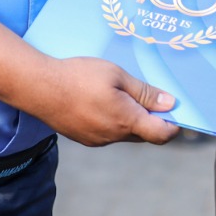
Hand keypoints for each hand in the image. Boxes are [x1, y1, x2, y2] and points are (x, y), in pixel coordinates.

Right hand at [31, 56, 179, 145]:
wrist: (38, 87)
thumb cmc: (79, 76)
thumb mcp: (116, 75)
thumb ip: (144, 92)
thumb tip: (169, 103)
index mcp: (126, 121)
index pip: (161, 134)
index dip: (174, 124)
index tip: (177, 110)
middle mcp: (113, 136)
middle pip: (144, 134)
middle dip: (152, 119)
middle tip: (150, 95)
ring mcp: (97, 140)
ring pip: (125, 133)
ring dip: (131, 119)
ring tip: (121, 93)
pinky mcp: (84, 138)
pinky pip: (108, 133)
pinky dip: (114, 120)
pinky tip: (102, 100)